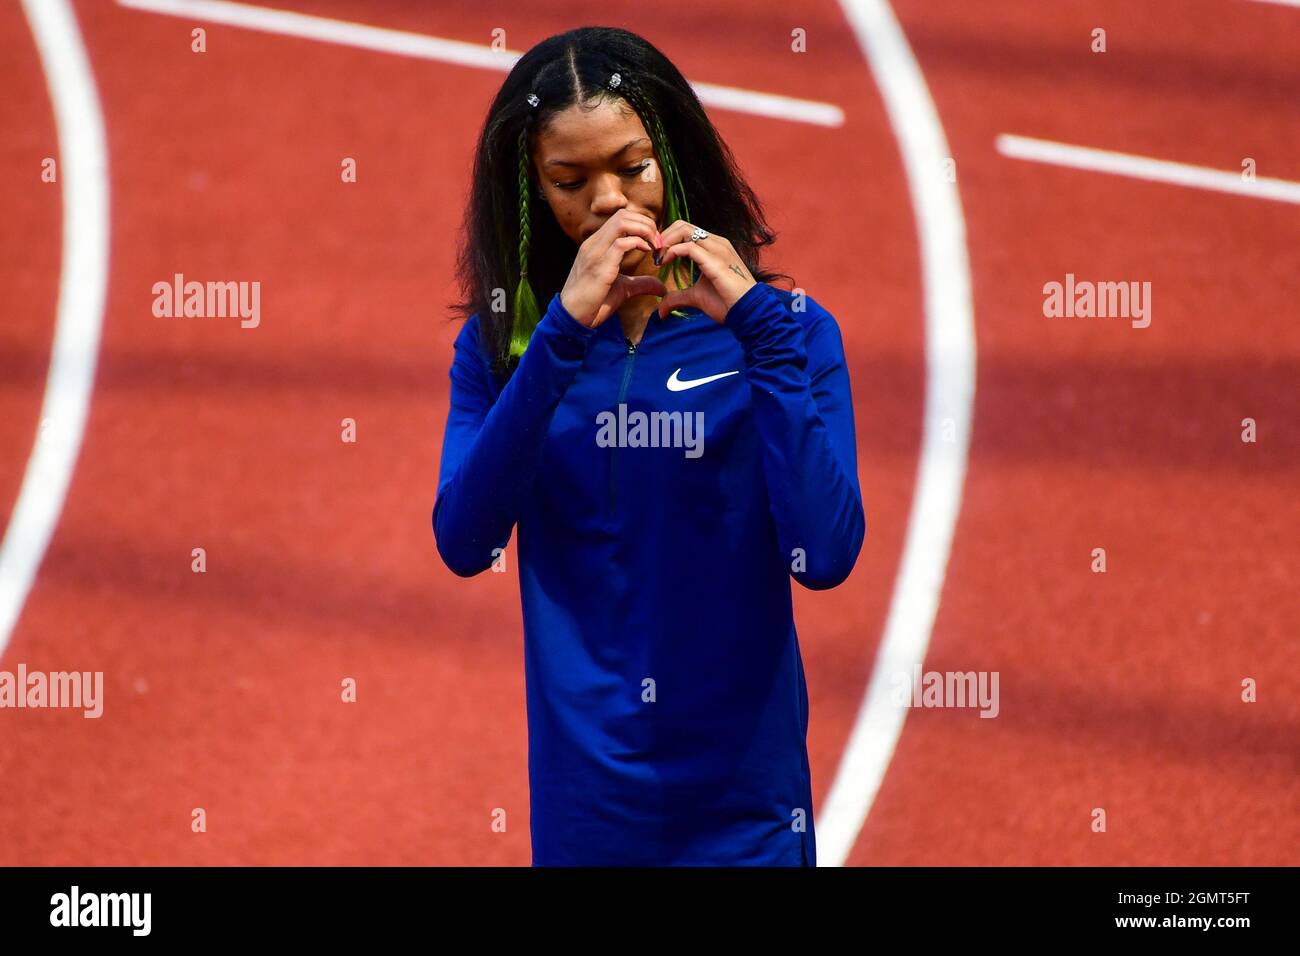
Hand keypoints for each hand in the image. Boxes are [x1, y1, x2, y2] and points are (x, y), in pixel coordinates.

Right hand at [559, 209, 666, 328]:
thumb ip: (641, 284)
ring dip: (644, 230)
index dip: (642, 224)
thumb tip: (661, 288)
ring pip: (622, 222)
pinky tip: (647, 252)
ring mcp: (595, 252)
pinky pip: (621, 243)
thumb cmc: (594, 304)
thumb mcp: (623, 289)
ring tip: (655, 245)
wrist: (573, 318)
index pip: (621, 218)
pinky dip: (639, 243)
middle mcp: (594, 243)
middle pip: (623, 215)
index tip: (655, 241)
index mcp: (596, 245)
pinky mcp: (600, 266)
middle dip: (646, 223)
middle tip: (659, 242)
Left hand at [653, 221, 755, 323]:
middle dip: (663, 237)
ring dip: (666, 242)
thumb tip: (660, 309)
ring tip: (658, 258)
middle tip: (654, 255)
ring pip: (685, 230)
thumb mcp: (696, 297)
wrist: (747, 312)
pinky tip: (665, 263)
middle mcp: (716, 242)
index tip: (657, 257)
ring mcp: (717, 248)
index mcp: (714, 246)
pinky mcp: (715, 260)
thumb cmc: (727, 303)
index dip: (667, 240)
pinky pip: (688, 247)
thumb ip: (678, 297)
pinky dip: (672, 252)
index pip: (686, 230)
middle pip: (683, 225)